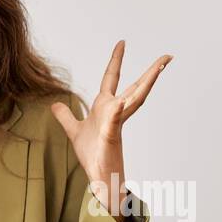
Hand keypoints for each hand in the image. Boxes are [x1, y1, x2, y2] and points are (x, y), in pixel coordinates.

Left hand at [49, 40, 171, 220]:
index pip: (113, 78)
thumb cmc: (92, 155)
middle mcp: (116, 112)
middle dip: (152, 72)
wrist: (99, 178)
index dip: (117, 60)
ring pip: (135, 100)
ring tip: (160, 66)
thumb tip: (55, 105)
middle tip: (167, 56)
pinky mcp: (111, 138)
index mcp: (106, 108)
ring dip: (148, 83)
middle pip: (137, 87)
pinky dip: (116, 112)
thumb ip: (66, 116)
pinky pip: (113, 122)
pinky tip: (118, 101)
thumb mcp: (74, 130)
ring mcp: (116, 124)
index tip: (122, 43)